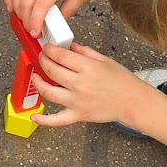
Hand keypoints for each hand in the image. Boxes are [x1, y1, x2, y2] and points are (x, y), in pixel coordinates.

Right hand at [5, 0, 109, 32]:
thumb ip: (69, 10)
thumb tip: (57, 24)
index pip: (39, 5)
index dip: (35, 21)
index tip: (36, 33)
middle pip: (25, 3)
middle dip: (26, 21)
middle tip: (33, 32)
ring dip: (17, 11)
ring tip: (25, 22)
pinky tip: (12, 8)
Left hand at [33, 42, 158, 127]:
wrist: (133, 101)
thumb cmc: (121, 80)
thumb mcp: (104, 60)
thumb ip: (83, 52)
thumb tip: (67, 46)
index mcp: (88, 68)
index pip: (60, 56)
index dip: (49, 50)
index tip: (47, 48)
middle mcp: (80, 84)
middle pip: (52, 71)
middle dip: (43, 61)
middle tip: (42, 57)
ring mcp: (78, 102)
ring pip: (49, 92)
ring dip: (38, 83)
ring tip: (36, 76)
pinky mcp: (78, 115)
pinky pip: (57, 120)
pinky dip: (44, 120)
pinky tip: (34, 116)